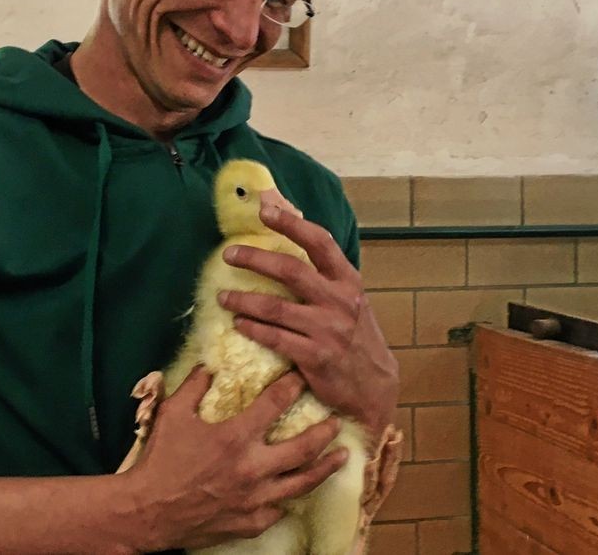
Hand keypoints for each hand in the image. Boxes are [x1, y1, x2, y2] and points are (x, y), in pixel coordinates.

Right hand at [128, 367, 347, 550]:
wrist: (147, 512)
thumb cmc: (160, 460)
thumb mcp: (173, 414)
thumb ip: (195, 386)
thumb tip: (208, 365)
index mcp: (236, 437)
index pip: (276, 404)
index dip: (294, 386)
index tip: (304, 377)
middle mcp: (253, 468)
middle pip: (304, 448)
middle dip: (325, 433)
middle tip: (337, 422)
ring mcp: (256, 499)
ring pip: (302, 483)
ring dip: (325, 468)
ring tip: (342, 458)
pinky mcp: (251, 522)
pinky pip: (279, 510)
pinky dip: (288, 499)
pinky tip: (296, 491)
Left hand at [219, 198, 399, 437]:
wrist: (375, 387)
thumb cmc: (356, 338)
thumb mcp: (350, 302)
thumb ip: (325, 278)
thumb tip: (290, 247)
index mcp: (348, 281)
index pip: (320, 242)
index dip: (291, 223)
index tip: (265, 209)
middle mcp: (340, 301)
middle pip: (291, 270)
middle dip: (255, 259)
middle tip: (229, 254)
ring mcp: (329, 330)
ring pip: (276, 308)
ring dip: (243, 300)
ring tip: (222, 297)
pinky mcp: (316, 358)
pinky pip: (275, 338)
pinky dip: (253, 329)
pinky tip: (238, 324)